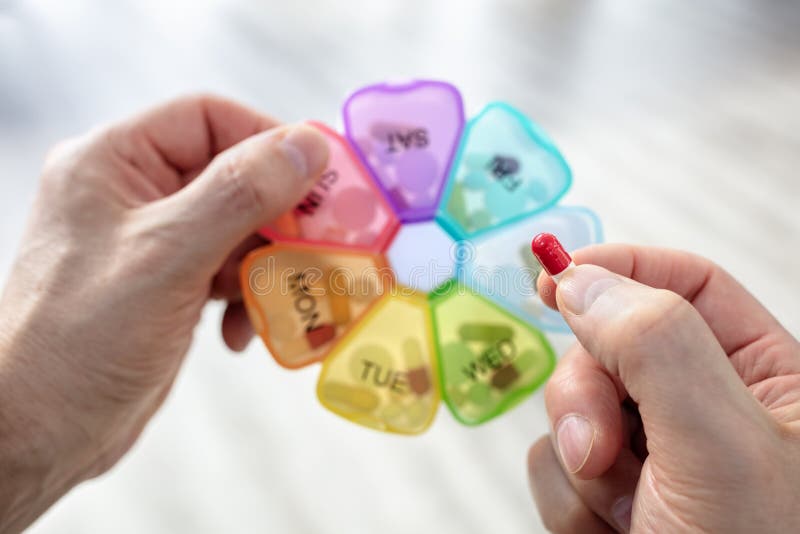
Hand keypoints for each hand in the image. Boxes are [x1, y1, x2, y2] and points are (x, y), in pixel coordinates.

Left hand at [0, 95, 328, 531]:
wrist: (40, 433)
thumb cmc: (82, 340)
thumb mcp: (168, 256)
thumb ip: (240, 194)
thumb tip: (307, 145)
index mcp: (113, 162)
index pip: (208, 119)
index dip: (269, 142)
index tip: (322, 179)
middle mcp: (133, 193)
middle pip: (232, 176)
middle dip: (277, 217)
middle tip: (319, 244)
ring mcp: (152, 242)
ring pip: (237, 228)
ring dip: (266, 265)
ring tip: (280, 299)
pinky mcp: (168, 285)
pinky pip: (226, 271)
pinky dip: (246, 298)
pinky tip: (240, 333)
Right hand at [527, 244, 799, 532]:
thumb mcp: (721, 448)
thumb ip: (656, 346)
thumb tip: (583, 281)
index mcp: (764, 376)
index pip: (683, 283)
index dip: (618, 268)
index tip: (552, 277)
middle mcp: (705, 407)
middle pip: (610, 344)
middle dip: (587, 394)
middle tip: (602, 451)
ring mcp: (653, 452)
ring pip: (571, 407)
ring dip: (579, 459)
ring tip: (627, 515)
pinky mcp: (611, 493)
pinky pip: (552, 462)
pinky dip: (568, 499)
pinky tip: (612, 532)